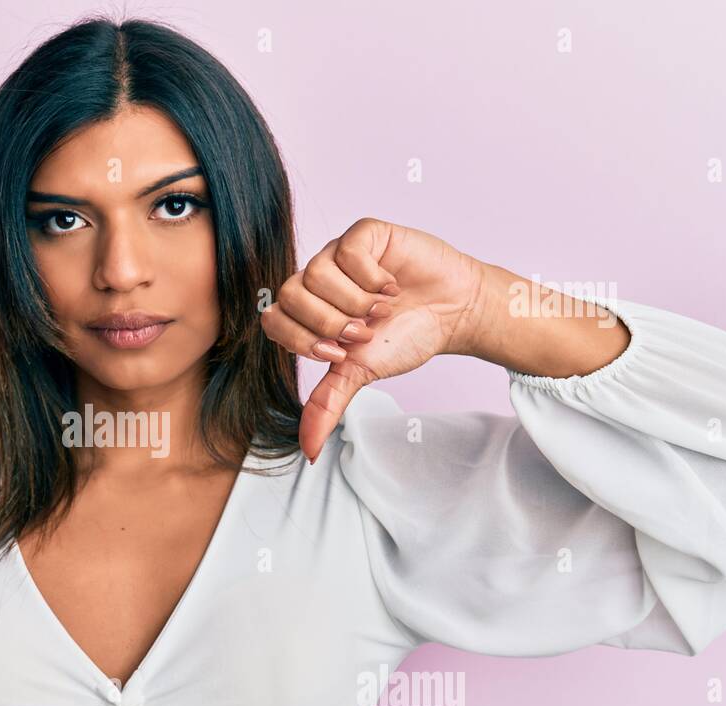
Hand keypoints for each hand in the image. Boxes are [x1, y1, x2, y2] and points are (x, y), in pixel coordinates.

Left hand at [261, 217, 486, 462]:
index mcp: (306, 311)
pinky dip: (372, 277)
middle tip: (365, 332)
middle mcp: (316, 280)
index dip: (303, 340)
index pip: (272, 320)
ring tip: (382, 309)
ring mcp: (338, 254)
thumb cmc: (404, 337)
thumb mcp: (361, 374)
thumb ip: (329, 405)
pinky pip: (348, 250)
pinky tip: (392, 285)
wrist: (452, 313)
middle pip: (290, 296)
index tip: (339, 353)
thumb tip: (308, 451)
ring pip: (316, 273)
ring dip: (354, 301)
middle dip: (330, 323)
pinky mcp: (364, 234)